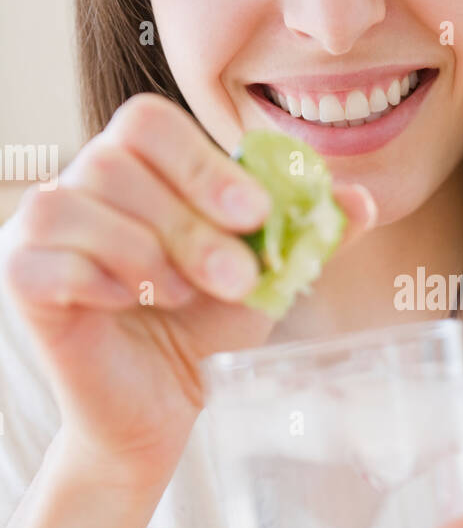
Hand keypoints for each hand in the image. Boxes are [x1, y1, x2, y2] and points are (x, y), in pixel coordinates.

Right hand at [3, 94, 376, 487]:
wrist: (163, 406)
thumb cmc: (204, 331)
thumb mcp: (266, 276)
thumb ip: (308, 233)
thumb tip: (364, 200)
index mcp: (138, 168)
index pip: (149, 121)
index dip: (204, 163)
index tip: (255, 215)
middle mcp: (80, 185)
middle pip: (118, 161)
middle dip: (190, 223)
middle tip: (234, 279)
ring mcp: (41, 229)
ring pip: (77, 202)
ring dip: (147, 252)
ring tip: (180, 296)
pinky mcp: (22, 277)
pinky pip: (47, 258)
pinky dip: (101, 281)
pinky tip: (133, 306)